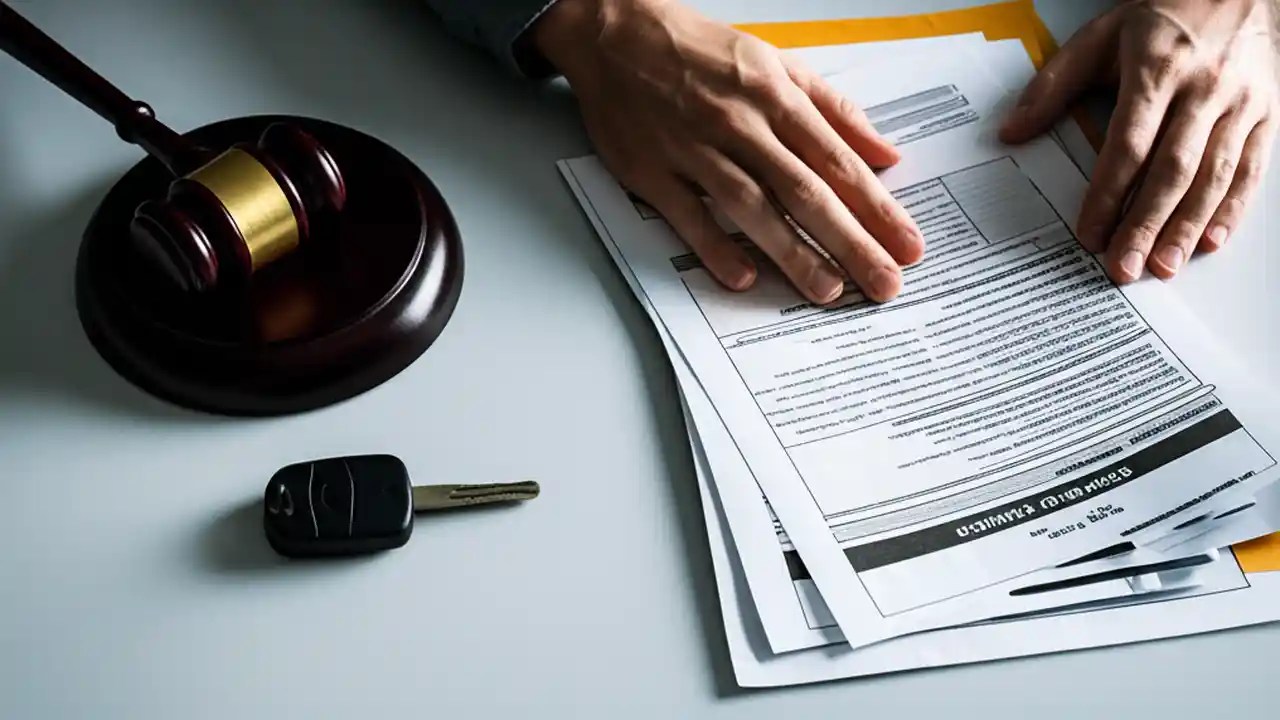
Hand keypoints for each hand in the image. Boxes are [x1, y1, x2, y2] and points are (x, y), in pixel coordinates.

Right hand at [532, 0, 923, 303]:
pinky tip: (743, 277)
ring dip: (793, 253)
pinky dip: (715, 247)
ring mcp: (695, 150)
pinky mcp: (652, 171)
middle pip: (805, 192)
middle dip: (851, 242)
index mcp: (775, 97)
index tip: (906, 244)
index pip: (838, 162)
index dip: (877, 207)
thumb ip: (834, 109)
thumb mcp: (777, 63)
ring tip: (827, 290)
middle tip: (883, 282)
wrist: (615, 34)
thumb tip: (883, 152)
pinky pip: (688, 215)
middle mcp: (740, 125)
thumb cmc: (698, 50)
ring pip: (753, 207)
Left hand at [1000, 0, 1277, 282]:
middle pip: (1171, 169)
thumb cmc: (1163, 15)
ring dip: (1186, 226)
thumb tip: (1012, 131)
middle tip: (1123, 266)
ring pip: (1214, 175)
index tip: (1088, 232)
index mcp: (1157, 69)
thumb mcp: (1099, 38)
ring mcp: (1241, 103)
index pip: (1128, 144)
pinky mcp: (1267, 114)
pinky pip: (1252, 169)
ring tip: (1162, 266)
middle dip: (1145, 224)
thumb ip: (1052, 86)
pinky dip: (1232, 209)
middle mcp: (1204, 89)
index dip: (1106, 194)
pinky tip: (1209, 241)